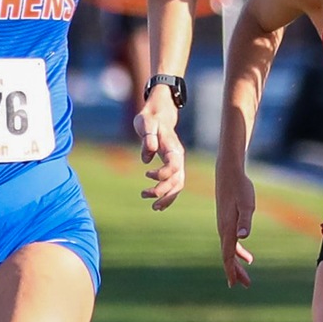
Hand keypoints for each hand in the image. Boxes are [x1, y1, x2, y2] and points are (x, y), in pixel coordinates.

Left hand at [134, 87, 185, 210]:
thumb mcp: (146, 124)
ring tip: (153, 207)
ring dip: (167, 197)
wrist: (158, 115)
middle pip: (177, 180)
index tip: (146, 174)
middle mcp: (178, 157)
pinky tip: (159, 204)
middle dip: (162, 191)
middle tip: (144, 195)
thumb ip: (147, 139)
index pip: (173, 167)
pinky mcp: (173, 166)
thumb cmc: (150, 119)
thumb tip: (147, 158)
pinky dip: (169, 195)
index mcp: (173, 148)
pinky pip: (175, 184)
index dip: (161, 175)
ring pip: (178, 185)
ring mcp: (177, 162)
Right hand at [216, 168, 257, 287]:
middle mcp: (223, 229)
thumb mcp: (247, 204)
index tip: (234, 284)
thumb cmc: (240, 187)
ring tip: (245, 277)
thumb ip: (245, 221)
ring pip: (229, 250)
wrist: (229, 173)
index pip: (228, 255)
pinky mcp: (227, 221)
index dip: (231, 270)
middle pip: (228, 256)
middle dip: (236, 272)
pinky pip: (231, 242)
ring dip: (237, 264)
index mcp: (227, 228)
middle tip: (245, 285)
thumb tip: (243, 237)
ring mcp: (224, 226)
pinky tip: (247, 256)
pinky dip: (239, 252)